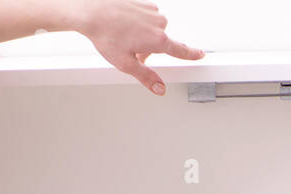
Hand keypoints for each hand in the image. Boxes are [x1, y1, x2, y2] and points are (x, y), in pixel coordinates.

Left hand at [73, 0, 204, 93]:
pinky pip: (146, 16)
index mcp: (158, 41)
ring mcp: (150, 11)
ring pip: (154, 28)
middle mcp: (158, 24)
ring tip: (125, 36)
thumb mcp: (125, 63)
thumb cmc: (105, 34)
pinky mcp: (142, 2)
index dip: (192, 54)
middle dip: (150, 49)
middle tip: (132, 51)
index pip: (181, 51)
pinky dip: (138, 21)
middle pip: (162, 42)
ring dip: (144, 34)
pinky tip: (124, 24)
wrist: (90, 10)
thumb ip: (146, 77)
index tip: (200, 54)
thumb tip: (159, 88)